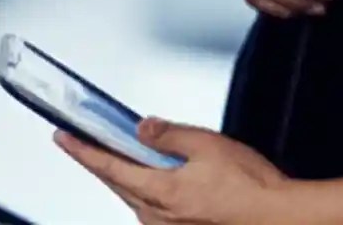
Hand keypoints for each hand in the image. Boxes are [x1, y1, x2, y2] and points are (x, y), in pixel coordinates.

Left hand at [56, 118, 291, 224]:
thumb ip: (170, 134)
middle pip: (116, 183)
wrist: (279, 218)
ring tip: (115, 154)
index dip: (82, 150)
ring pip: (133, 196)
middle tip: (80, 141)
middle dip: (97, 160)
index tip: (63, 137)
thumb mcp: (208, 145)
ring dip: (122, 175)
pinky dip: (142, 189)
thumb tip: (142, 127)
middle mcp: (159, 216)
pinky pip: (150, 207)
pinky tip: (151, 177)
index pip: (109, 166)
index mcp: (162, 192)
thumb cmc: (251, 187)